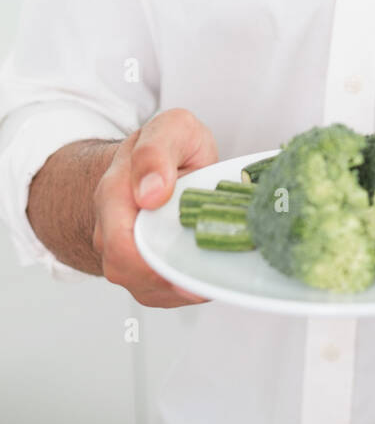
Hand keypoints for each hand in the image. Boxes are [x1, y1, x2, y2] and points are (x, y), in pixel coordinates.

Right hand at [92, 108, 218, 307]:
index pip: (120, 242)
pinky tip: (208, 270)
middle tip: (213, 264)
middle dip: (173, 274)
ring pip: (148, 289)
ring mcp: (123, 254)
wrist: (159, 164)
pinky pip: (162, 293)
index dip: (151, 257)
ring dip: (184, 283)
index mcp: (114, 193)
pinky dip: (188, 287)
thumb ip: (156, 153)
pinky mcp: (142, 273)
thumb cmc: (170, 147)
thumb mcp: (172, 129)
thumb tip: (151, 192)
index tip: (190, 249)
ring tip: (215, 263)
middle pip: (129, 272)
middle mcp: (109, 230)